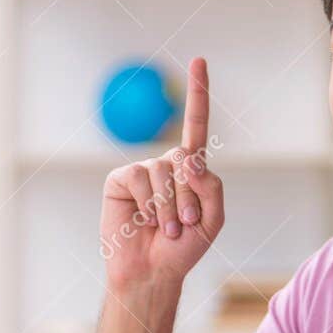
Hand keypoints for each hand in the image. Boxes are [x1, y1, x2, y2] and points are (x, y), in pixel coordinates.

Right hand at [99, 56, 223, 293]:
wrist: (151, 271)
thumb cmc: (183, 248)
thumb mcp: (213, 219)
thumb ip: (211, 186)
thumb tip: (188, 160)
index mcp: (190, 169)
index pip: (196, 126)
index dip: (198, 93)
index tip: (199, 60)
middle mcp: (166, 164)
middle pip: (184, 160)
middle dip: (189, 197)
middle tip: (184, 226)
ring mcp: (142, 171)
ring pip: (163, 171)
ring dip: (170, 207)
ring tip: (166, 229)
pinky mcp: (119, 180)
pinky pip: (138, 178)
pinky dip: (147, 203)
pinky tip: (143, 221)